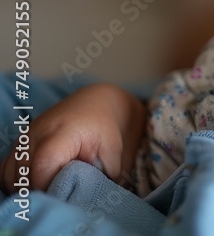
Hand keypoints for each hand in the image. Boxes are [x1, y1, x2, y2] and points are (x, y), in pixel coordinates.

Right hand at [0, 83, 145, 191]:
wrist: (94, 104)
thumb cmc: (104, 129)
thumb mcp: (112, 150)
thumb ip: (101, 176)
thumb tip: (90, 199)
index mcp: (61, 132)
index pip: (42, 164)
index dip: (49, 187)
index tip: (62, 199)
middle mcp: (36, 133)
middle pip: (22, 174)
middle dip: (39, 192)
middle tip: (59, 198)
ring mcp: (24, 138)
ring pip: (10, 175)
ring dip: (25, 189)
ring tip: (49, 192)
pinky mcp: (18, 144)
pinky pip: (6, 171)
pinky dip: (17, 183)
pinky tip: (36, 185)